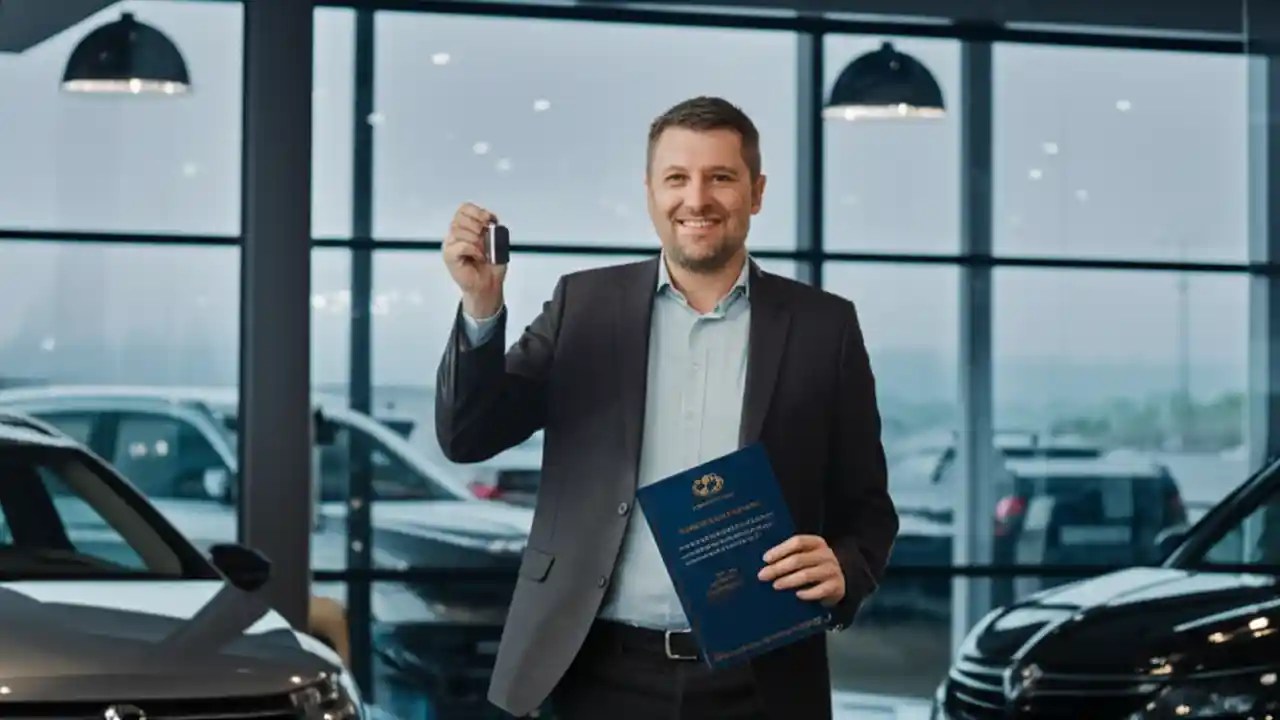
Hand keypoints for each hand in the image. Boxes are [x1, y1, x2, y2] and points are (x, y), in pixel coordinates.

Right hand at [443, 202, 505, 316]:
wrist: (489, 284)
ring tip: (483, 251)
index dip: (478, 212)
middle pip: (460, 217)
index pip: (464, 208)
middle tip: (486, 238)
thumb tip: (491, 223)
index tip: (490, 220)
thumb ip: (494, 228)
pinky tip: (479, 256)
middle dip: (477, 225)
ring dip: (477, 240)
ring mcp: (450, 244)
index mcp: (465, 227)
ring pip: (459, 230)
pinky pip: (460, 245)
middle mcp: (455, 234)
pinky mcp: (449, 256)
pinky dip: (473, 249)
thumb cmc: (491, 264)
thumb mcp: (498, 241)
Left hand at [758, 535, 844, 606]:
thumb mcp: (806, 557)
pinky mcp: (836, 586)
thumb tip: (765, 564)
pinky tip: (797, 595)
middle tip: (763, 576)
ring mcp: (832, 570)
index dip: (780, 549)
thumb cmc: (814, 568)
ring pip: (807, 574)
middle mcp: (826, 554)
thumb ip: (790, 557)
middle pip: (799, 559)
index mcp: (816, 543)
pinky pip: (820, 590)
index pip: (798, 542)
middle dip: (778, 568)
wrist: (838, 583)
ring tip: (775, 585)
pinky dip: (807, 593)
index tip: (766, 559)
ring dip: (788, 580)